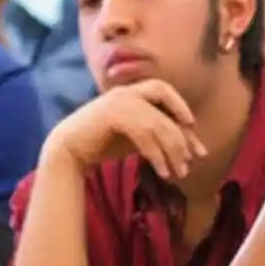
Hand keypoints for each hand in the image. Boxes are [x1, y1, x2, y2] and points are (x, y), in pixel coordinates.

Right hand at [45, 79, 207, 179]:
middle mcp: (127, 92)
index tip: (195, 139)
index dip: (183, 113)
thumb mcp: (135, 136)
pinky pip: (145, 134)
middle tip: (194, 160)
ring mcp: (119, 101)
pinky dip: (158, 155)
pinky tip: (162, 172)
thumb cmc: (100, 144)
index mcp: (132, 92)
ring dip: (173, 151)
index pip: (165, 95)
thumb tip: (186, 147)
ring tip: (179, 173)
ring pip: (159, 124)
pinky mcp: (113, 115)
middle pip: (166, 110)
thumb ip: (155, 134)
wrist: (68, 149)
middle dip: (183, 136)